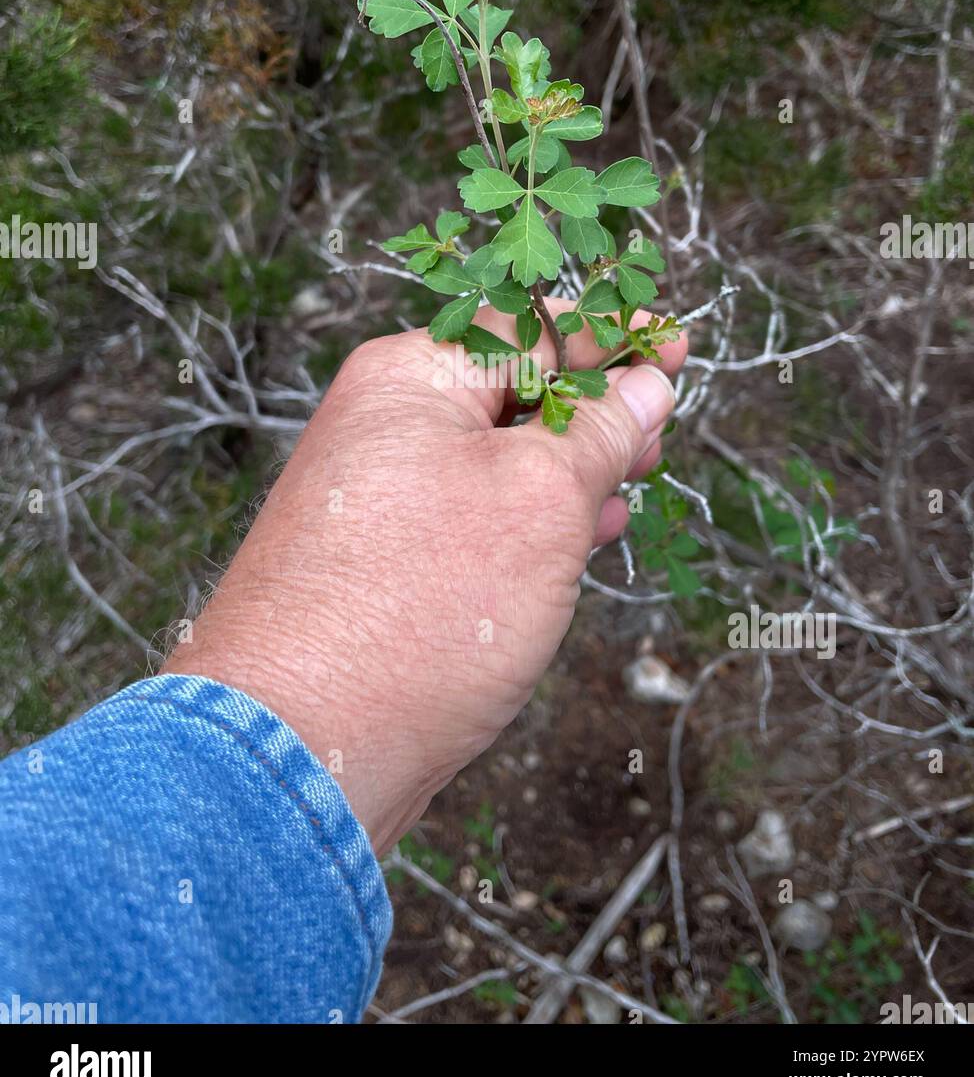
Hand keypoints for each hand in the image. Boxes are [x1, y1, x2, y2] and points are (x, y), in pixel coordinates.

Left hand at [168, 300, 687, 855]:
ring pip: (502, 456)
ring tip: (640, 471)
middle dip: (597, 400)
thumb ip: (599, 433)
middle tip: (665, 418)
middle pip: (514, 387)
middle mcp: (387, 425)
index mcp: (411, 378)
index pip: (529, 327)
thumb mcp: (539, 502)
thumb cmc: (418, 608)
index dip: (610, 332)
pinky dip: (540, 515)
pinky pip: (480, 514)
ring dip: (576, 461)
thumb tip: (648, 384)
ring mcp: (385, 496)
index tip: (677, 341)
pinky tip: (591, 531)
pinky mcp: (390, 562)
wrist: (302, 749)